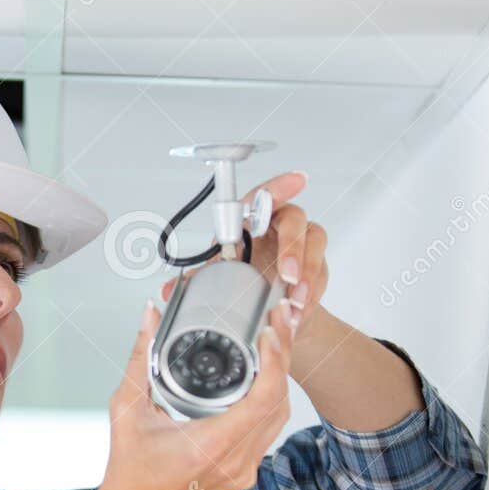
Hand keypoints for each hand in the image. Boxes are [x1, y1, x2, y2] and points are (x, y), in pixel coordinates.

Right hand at [98, 296, 293, 489]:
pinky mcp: (245, 471)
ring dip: (280, 377)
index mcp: (211, 446)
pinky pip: (270, 429)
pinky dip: (271, 399)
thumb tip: (150, 316)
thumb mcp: (127, 408)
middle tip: (277, 321)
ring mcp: (244, 469)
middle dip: (283, 357)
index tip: (270, 330)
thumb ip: (141, 358)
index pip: (263, 397)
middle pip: (279, 401)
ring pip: (279, 415)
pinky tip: (262, 376)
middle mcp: (235, 460)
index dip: (275, 359)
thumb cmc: (130, 468)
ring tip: (273, 341)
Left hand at [158, 170, 328, 344]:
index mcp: (252, 221)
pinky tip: (301, 309)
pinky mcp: (316, 265)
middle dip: (293, 246)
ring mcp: (302, 244)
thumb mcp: (218, 277)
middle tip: (287, 273)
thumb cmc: (243, 279)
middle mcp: (280, 226)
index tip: (298, 180)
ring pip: (314, 243)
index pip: (265, 196)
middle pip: (295, 219)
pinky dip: (312, 293)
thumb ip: (198, 281)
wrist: (269, 309)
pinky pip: (320, 272)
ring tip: (295, 300)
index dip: (280, 186)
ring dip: (307, 273)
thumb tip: (168, 292)